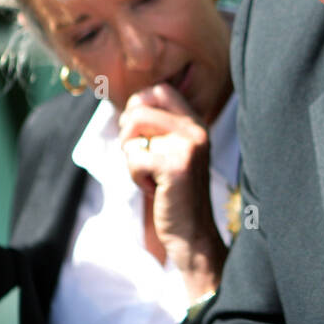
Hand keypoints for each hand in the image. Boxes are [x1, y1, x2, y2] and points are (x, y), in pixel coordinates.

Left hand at [120, 84, 225, 299]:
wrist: (191, 233)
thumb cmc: (175, 193)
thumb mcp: (172, 153)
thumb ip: (159, 129)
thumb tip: (128, 109)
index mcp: (196, 123)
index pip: (160, 90)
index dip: (139, 107)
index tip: (139, 135)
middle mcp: (196, 129)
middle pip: (140, 109)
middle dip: (127, 134)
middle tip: (137, 157)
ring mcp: (188, 146)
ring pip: (133, 131)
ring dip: (131, 157)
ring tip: (148, 175)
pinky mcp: (176, 166)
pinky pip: (134, 158)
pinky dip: (135, 177)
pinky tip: (153, 189)